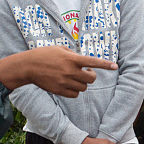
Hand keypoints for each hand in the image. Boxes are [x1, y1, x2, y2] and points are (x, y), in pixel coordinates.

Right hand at [0, 48, 116, 95]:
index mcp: (71, 59)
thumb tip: (85, 62)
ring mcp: (65, 82)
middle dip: (91, 75)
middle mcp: (69, 71)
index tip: (115, 66)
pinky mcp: (60, 91)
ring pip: (84, 87)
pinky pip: (75, 94)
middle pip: (91, 78)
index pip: (93, 62)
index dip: (105, 64)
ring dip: (82, 83)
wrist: (28, 66)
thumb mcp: (60, 49)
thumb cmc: (44, 55)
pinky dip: (75, 90)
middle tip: (84, 72)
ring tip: (73, 77)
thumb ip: (74, 55)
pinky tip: (69, 84)